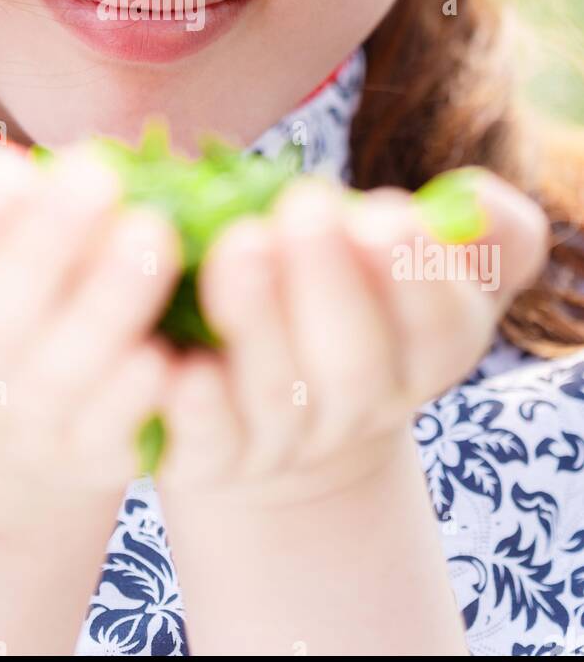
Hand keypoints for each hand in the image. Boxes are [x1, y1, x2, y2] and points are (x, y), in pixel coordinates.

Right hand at [0, 103, 181, 527]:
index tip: (9, 171)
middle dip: (46, 246)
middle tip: (99, 176)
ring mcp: (13, 429)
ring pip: (61, 373)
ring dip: (109, 304)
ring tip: (153, 232)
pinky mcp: (84, 458)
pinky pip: (111, 430)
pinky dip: (136, 392)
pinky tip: (168, 343)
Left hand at [155, 170, 549, 503]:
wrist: (282, 391)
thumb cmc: (360, 290)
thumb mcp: (432, 259)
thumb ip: (485, 230)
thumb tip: (476, 202)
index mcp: (428, 357)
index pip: (439, 330)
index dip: (415, 276)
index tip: (383, 214)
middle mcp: (361, 411)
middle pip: (355, 366)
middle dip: (331, 282)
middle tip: (306, 204)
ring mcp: (284, 443)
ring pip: (275, 396)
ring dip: (258, 319)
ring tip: (240, 242)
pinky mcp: (211, 459)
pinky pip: (207, 444)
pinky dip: (196, 408)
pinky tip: (176, 361)